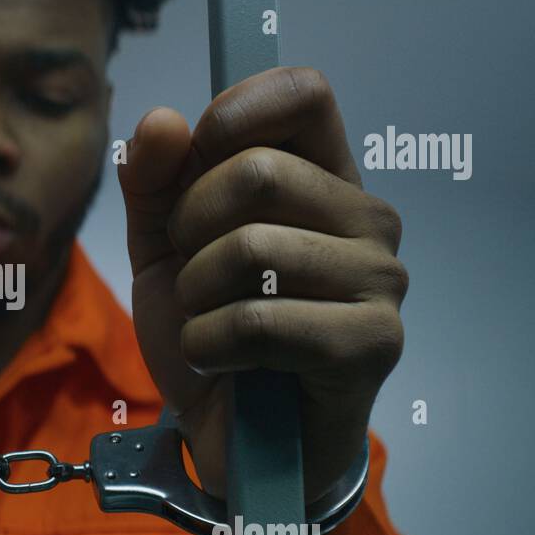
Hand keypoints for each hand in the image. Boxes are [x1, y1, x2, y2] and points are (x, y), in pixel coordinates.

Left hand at [118, 67, 406, 500]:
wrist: (229, 440)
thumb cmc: (209, 334)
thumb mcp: (162, 250)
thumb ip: (153, 183)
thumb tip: (162, 121)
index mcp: (323, 179)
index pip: (304, 94)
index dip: (235, 112)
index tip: (194, 154)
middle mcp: (366, 219)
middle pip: (257, 170)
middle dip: (188, 227)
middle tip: (191, 276)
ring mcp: (381, 280)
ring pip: (251, 247)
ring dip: (195, 297)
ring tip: (208, 325)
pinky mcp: (373, 344)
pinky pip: (258, 320)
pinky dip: (208, 346)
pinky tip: (220, 364)